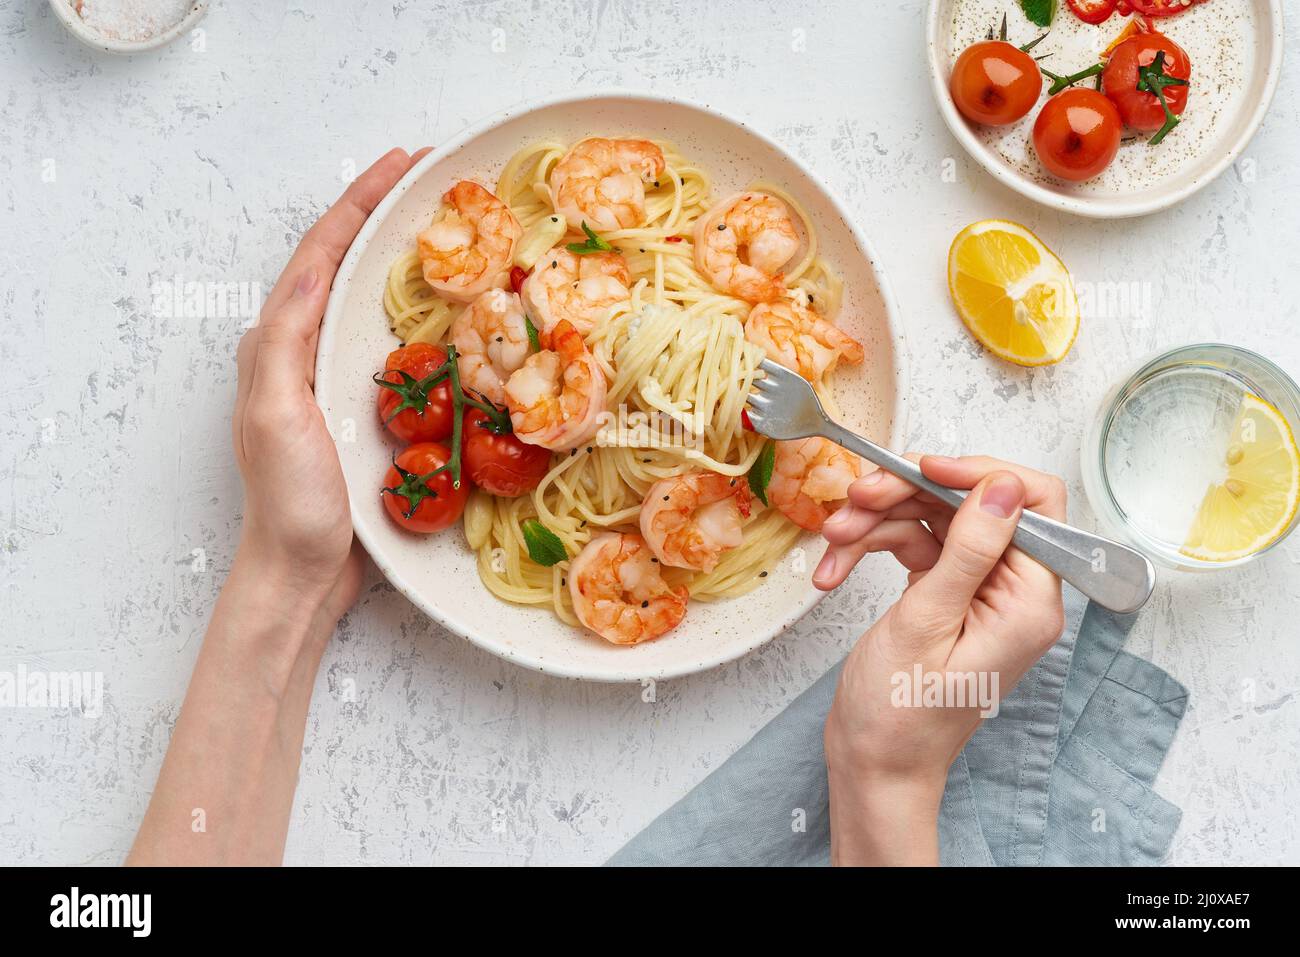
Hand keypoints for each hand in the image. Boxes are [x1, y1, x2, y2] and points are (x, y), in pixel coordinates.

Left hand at [128, 148, 425, 864]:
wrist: (301, 572)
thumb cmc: (290, 501)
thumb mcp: (275, 416)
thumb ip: (283, 345)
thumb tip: (310, 270)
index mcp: (280, 341)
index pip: (321, 252)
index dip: (360, 201)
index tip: (404, 162)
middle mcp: (305, 350)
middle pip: (348, 265)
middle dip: (386, 217)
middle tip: (438, 184)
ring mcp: (336, 379)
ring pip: (374, 302)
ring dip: (408, 261)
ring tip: (453, 232)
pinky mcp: (365, 409)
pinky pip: (399, 347)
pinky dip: (427, 318)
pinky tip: (460, 317)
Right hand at [815, 455, 1066, 864]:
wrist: (874, 766)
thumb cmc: (901, 714)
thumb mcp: (928, 622)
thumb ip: (969, 549)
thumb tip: (1004, 485)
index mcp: (1029, 600)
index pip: (1031, 502)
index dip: (979, 473)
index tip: (924, 467)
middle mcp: (1012, 591)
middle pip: (969, 504)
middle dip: (906, 495)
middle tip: (856, 498)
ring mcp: (977, 592)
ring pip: (932, 520)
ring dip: (876, 523)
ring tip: (832, 540)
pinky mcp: (945, 594)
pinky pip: (913, 546)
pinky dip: (871, 549)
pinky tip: (833, 569)